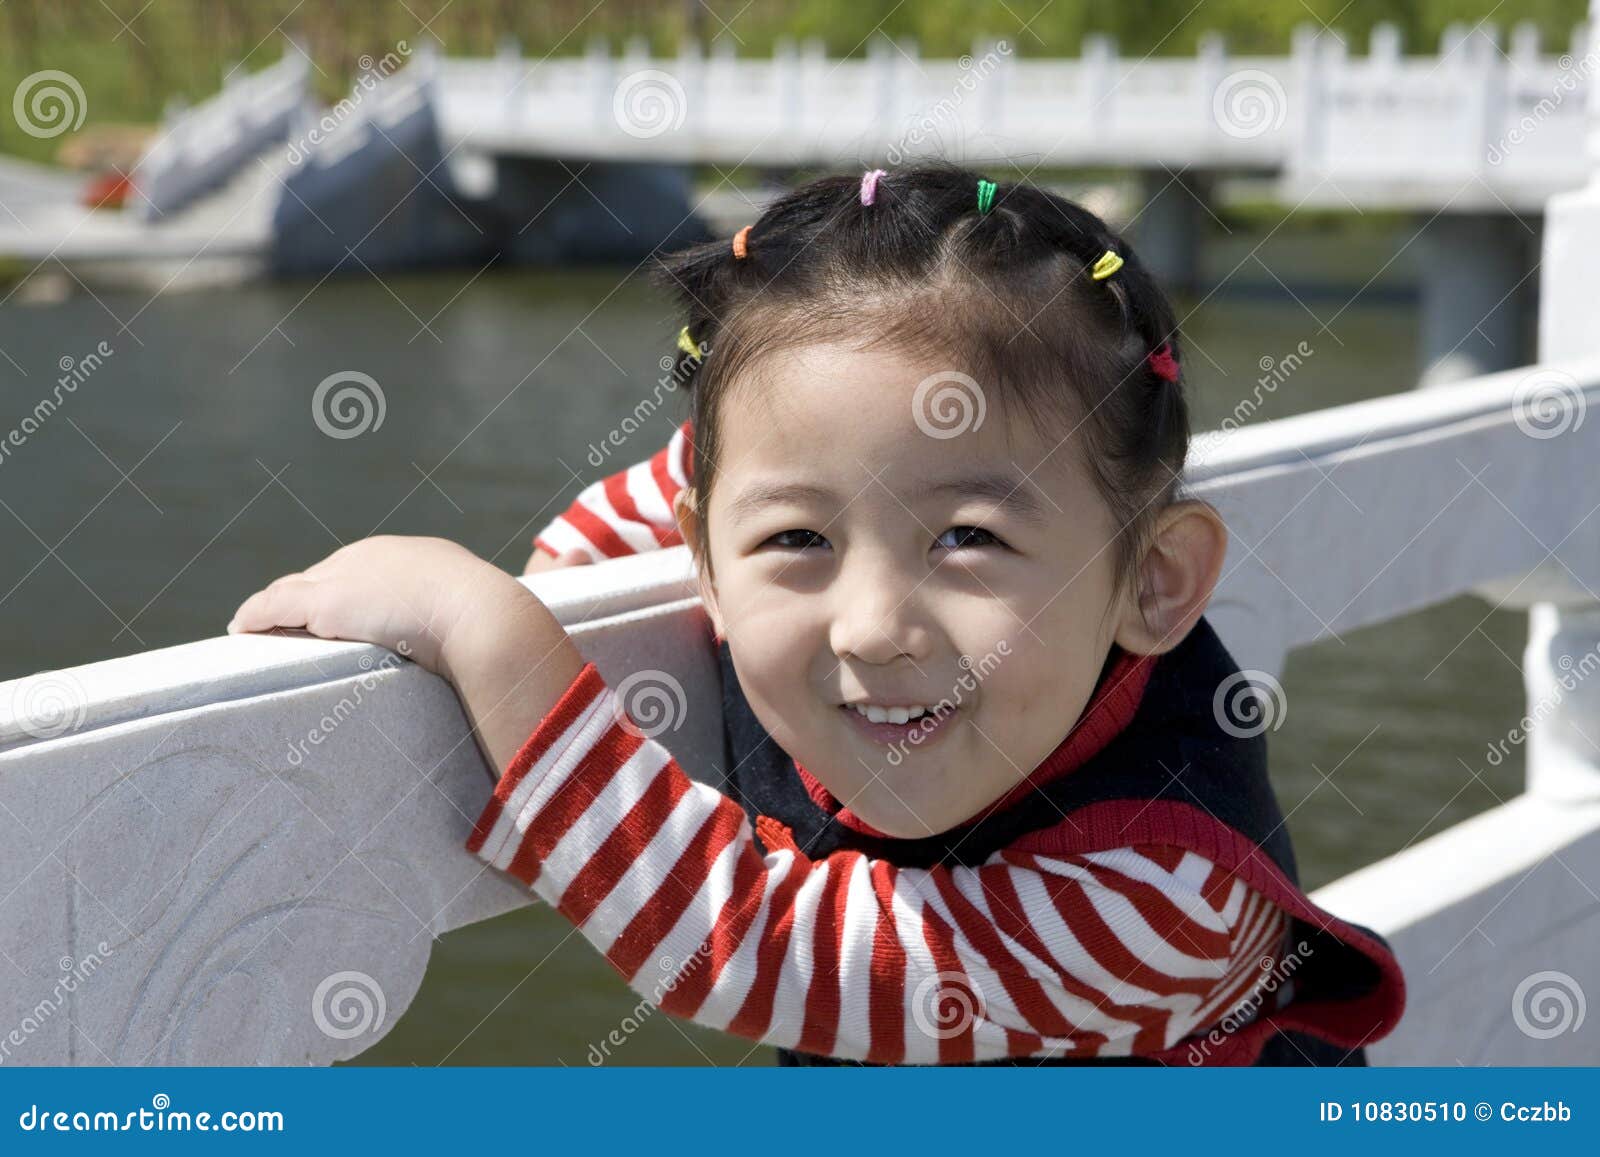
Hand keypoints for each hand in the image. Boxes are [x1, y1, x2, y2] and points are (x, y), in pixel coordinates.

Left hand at [229, 535, 587, 770]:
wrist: (486, 621)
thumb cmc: (509, 625)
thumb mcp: (520, 607)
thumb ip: (552, 581)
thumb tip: (587, 554)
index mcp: (425, 558)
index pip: (377, 572)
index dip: (358, 595)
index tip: (349, 618)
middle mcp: (382, 555)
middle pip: (333, 577)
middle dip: (313, 600)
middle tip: (298, 631)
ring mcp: (350, 576)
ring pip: (298, 591)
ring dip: (278, 613)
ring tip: (260, 635)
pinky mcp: (323, 600)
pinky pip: (277, 607)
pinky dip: (256, 618)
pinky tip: (239, 630)